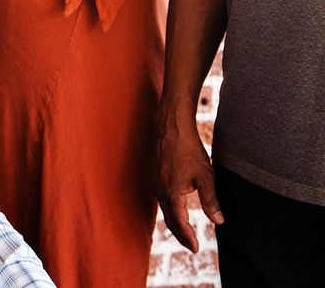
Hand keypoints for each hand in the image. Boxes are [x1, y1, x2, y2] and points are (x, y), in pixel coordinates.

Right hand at [155, 115, 223, 251]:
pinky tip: (177, 210)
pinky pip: (162, 200)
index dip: (188, 237)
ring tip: (185, 233)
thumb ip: (211, 200)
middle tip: (192, 245)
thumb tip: (219, 221)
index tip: (196, 248)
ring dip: (175, 223)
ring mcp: (155, 183)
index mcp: (171, 193)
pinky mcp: (156, 176)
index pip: (179, 223)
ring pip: (165, 210)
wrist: (171, 127)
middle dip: (181, 234)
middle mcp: (160, 191)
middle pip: (169, 220)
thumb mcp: (205, 175)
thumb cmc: (188, 149)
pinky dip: (170, 211)